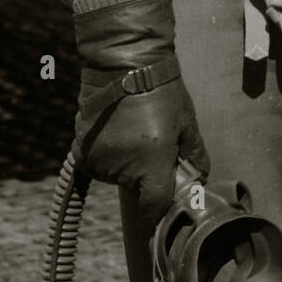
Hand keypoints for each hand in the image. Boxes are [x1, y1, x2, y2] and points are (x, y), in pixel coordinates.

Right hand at [73, 0, 210, 228]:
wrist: (123, 62)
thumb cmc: (163, 89)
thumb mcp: (187, 121)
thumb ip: (194, 155)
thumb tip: (200, 179)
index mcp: (152, 162)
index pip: (155, 207)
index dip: (161, 214)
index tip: (165, 218)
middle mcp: (122, 167)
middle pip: (137, 189)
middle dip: (148, 177)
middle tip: (156, 147)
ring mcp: (99, 160)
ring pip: (117, 177)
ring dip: (127, 165)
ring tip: (136, 131)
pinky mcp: (81, 150)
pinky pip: (98, 165)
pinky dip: (109, 156)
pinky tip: (118, 132)